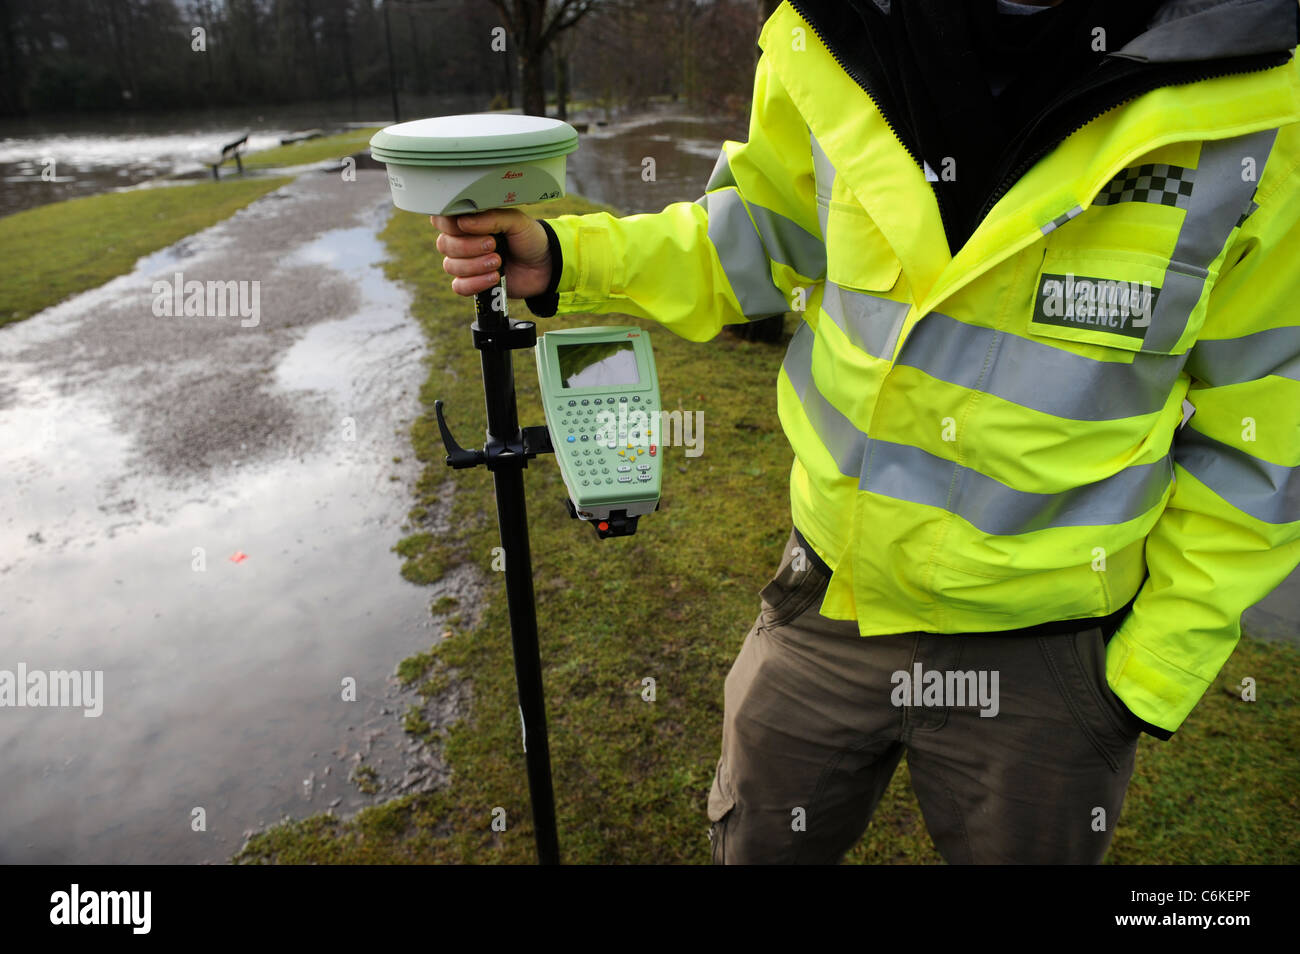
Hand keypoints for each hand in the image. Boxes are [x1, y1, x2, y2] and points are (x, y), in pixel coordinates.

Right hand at [432, 209, 552, 298]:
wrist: (545, 265)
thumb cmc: (529, 239)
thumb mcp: (516, 221)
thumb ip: (491, 218)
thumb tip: (463, 222)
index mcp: (470, 221)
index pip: (442, 220)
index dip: (449, 224)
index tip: (467, 226)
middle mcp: (463, 242)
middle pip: (444, 245)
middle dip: (468, 246)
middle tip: (493, 245)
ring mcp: (467, 264)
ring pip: (450, 266)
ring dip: (475, 265)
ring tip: (498, 262)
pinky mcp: (473, 284)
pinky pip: (459, 287)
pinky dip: (475, 283)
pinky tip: (494, 278)